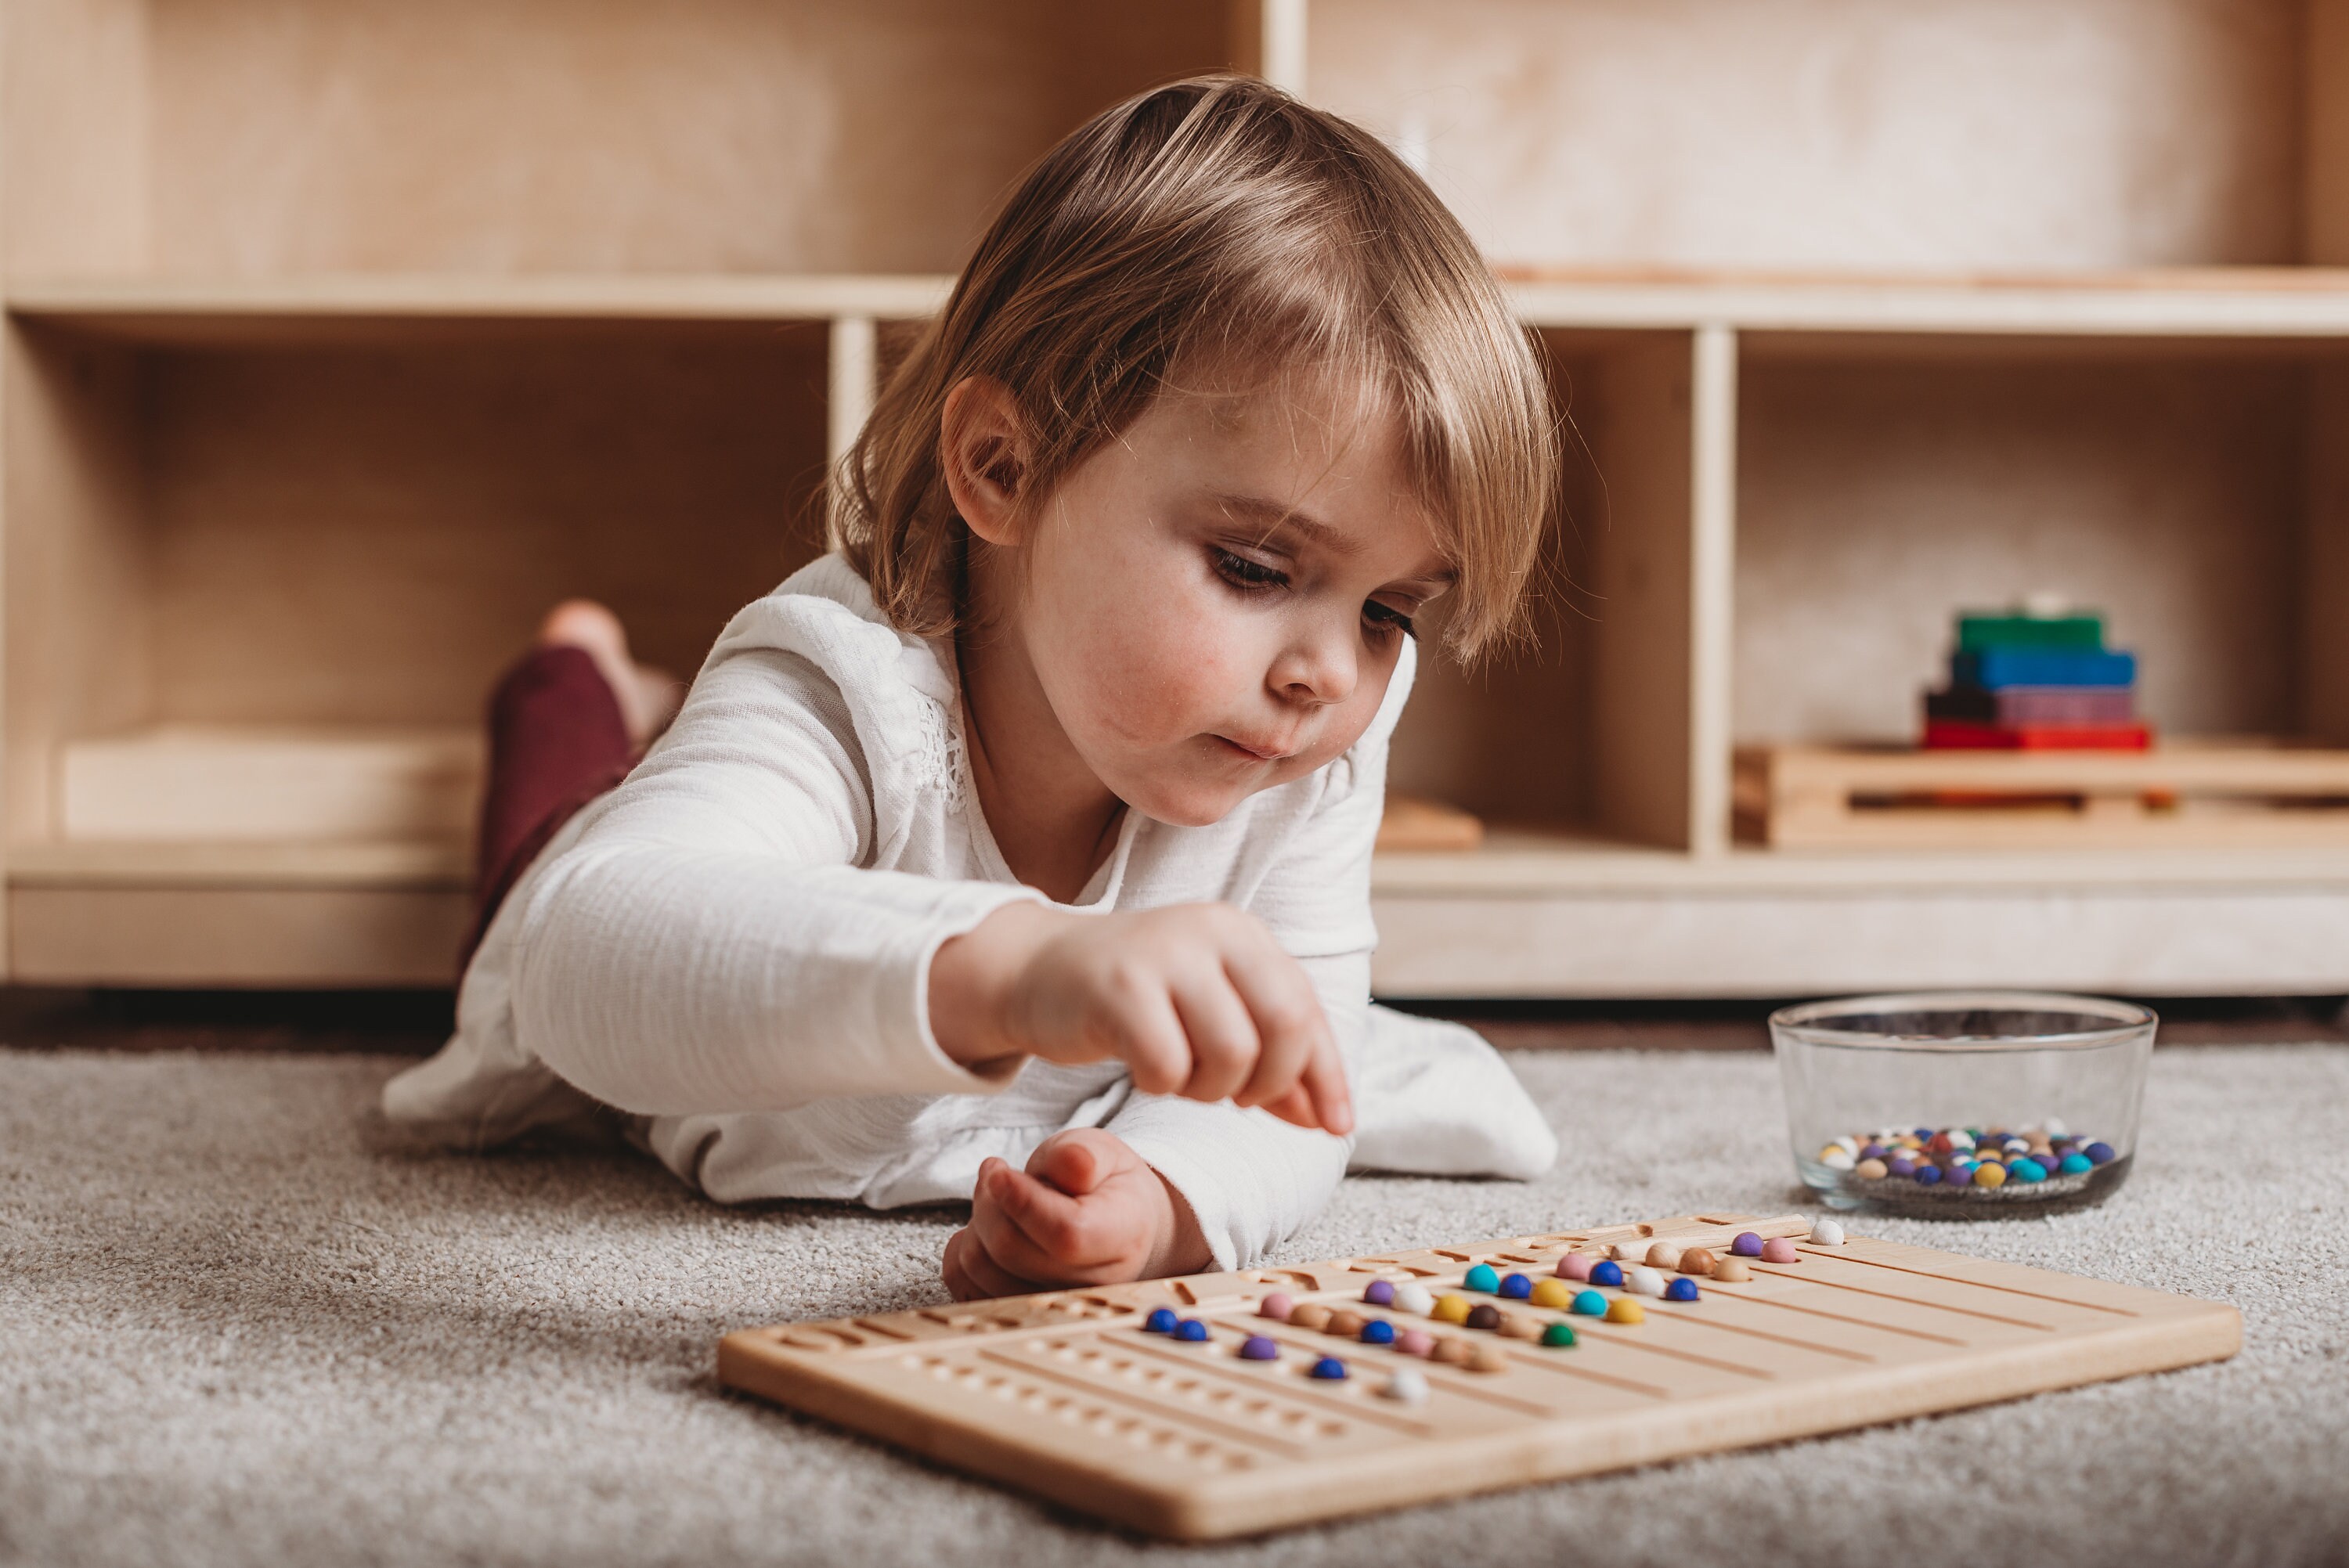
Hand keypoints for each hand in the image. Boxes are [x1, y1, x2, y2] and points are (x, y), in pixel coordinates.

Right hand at [929, 901, 1351, 1134]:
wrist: (1038, 971)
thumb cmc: (1137, 1000)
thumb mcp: (1213, 1016)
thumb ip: (1272, 1062)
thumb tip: (1330, 1119)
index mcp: (1243, 934)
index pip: (1307, 1010)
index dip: (1327, 1076)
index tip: (1335, 1126)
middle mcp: (1211, 931)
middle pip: (1283, 1027)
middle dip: (1270, 1083)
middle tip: (1236, 1096)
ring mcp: (1163, 955)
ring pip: (1231, 1053)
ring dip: (1210, 1089)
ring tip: (1182, 1078)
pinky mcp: (1118, 987)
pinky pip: (1168, 1066)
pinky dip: (1162, 1085)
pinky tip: (1143, 1069)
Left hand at [942, 1129, 1210, 1297]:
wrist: (1112, 1224)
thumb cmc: (1103, 1185)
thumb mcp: (1100, 1152)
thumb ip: (1084, 1154)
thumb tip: (1075, 1166)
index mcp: (1121, 1237)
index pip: (1065, 1235)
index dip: (1023, 1203)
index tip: (999, 1170)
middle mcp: (1090, 1284)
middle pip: (1012, 1250)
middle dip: (990, 1201)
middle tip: (997, 1171)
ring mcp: (1051, 1303)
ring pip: (981, 1268)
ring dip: (976, 1225)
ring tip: (1000, 1201)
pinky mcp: (1015, 1311)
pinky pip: (963, 1286)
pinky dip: (960, 1251)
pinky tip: (985, 1230)